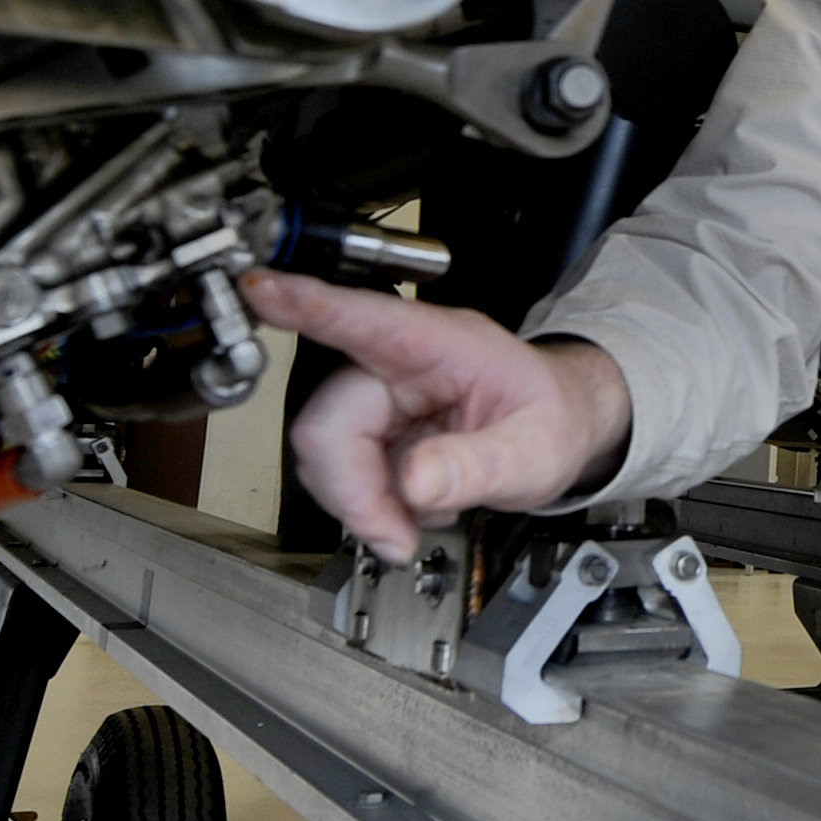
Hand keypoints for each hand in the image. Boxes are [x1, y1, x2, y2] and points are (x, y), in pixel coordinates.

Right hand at [238, 269, 632, 561]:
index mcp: (441, 344)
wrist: (562, 424)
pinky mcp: (373, 430)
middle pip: (328, 423)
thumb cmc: (552, 418)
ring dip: (360, 502)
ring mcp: (381, 398)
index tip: (257, 289)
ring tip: (411, 521)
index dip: (303, 304)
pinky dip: (367, 504)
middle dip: (353, 489)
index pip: (361, 318)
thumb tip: (416, 482)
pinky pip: (341, 472)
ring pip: (325, 452)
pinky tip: (408, 508)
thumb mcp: (534, 449)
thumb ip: (476, 465)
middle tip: (396, 531)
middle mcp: (398, 363)